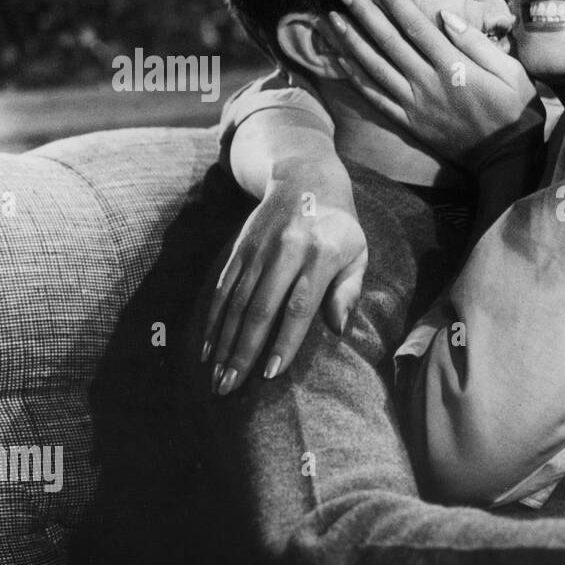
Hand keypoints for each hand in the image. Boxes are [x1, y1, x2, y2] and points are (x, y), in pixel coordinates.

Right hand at [202, 157, 366, 394]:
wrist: (304, 178)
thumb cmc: (339, 227)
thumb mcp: (358, 253)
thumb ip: (349, 291)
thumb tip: (338, 329)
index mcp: (321, 254)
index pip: (299, 306)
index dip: (283, 341)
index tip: (270, 373)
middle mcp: (285, 251)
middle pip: (260, 309)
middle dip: (243, 351)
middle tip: (229, 387)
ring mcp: (258, 249)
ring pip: (235, 302)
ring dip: (223, 342)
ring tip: (216, 377)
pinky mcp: (238, 248)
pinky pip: (222, 289)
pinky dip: (212, 320)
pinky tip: (206, 348)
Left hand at [328, 0, 544, 171]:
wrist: (506, 160)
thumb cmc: (516, 112)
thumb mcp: (511, 72)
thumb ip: (477, 43)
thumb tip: (446, 15)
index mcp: (453, 66)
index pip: (416, 26)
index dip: (394, 2)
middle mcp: (428, 83)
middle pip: (388, 41)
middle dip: (363, 13)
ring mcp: (416, 104)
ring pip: (375, 67)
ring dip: (351, 41)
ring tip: (331, 19)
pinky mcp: (410, 123)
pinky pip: (376, 98)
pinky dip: (357, 79)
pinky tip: (340, 60)